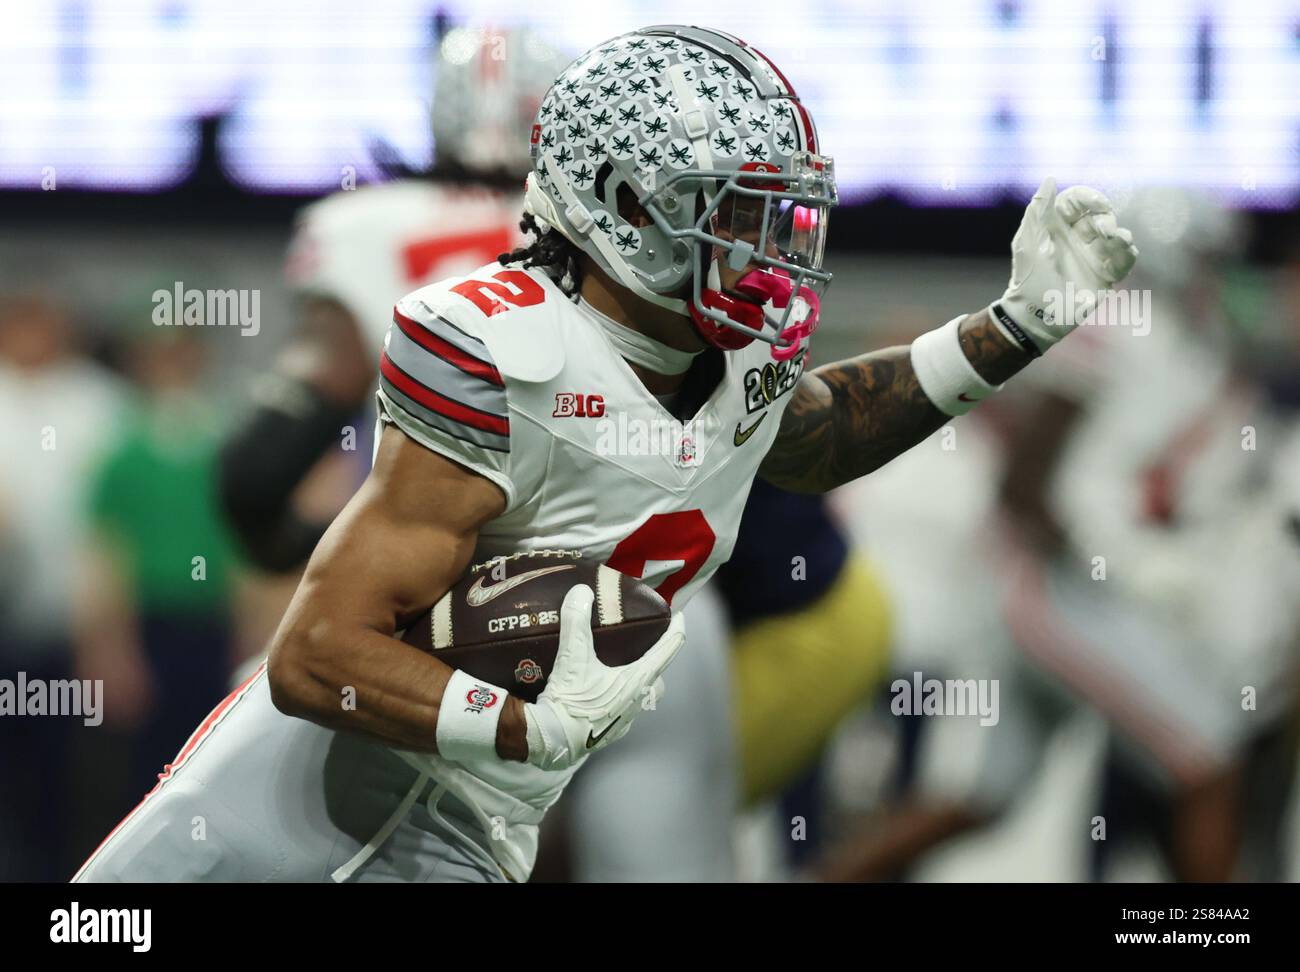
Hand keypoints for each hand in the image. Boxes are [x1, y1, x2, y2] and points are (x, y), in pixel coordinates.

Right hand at [523, 584, 683, 770]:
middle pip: (658, 678)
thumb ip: (577, 622)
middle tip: (642, 649)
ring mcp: (624, 720)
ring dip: (635, 684)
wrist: (553, 743)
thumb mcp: (572, 657)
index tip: (679, 616)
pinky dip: (615, 700)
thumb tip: (581, 592)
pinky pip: (621, 712)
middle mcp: (638, 701)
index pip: (668, 650)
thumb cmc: (570, 701)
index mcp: (638, 681)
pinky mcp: (609, 732)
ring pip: (641, 698)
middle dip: (656, 663)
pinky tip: (597, 695)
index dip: (676, 629)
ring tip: (616, 671)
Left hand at [990, 177, 1138, 353]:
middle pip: (1102, 215)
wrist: (1035, 313)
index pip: (1078, 200)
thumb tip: (1050, 179)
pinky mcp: (1106, 274)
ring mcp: (1094, 255)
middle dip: (1106, 217)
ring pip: (1119, 235)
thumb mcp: (1028, 240)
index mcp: (1059, 225)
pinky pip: (1126, 259)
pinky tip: (1120, 254)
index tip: (1096, 203)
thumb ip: (1038, 209)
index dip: (1089, 197)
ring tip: (1115, 239)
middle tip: (1104, 229)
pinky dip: (1127, 253)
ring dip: (1121, 234)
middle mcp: (1079, 237)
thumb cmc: (1027, 277)